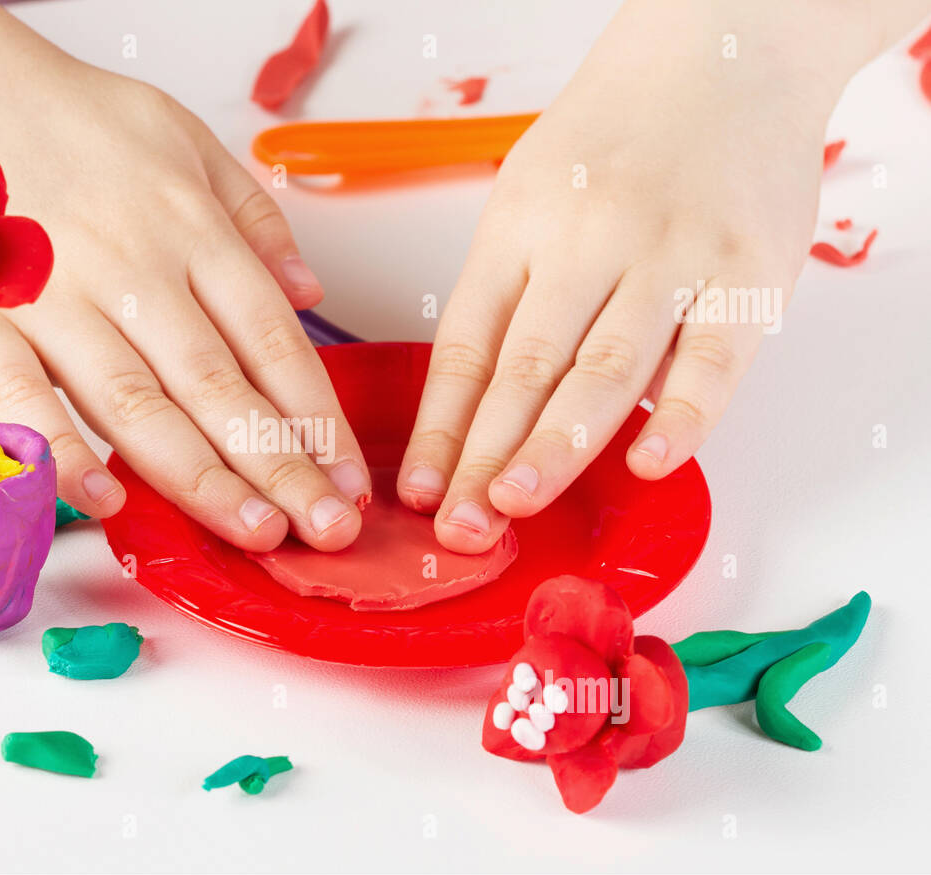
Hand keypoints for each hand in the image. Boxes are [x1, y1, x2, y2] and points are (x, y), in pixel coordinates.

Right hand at [0, 10, 370, 551]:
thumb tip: (309, 292)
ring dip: (201, 478)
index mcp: (188, 226)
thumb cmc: (60, 114)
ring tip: (254, 532)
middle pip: (220, 386)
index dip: (317, 417)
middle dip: (280, 468)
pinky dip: (62, 452)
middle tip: (326, 531)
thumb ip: (251, 214)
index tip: (349, 475)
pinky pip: (22, 399)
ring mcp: (52, 297)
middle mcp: (131, 267)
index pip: (271, 340)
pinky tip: (109, 502)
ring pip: (138, 405)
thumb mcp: (180, 135)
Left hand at [398, 0, 853, 551]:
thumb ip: (513, 294)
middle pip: (525, 367)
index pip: (468, 346)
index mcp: (521, 226)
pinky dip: (681, 419)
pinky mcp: (749, 270)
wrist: (725, 54)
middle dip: (485, 455)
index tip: (421, 489)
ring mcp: (671, 255)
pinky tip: (645, 464)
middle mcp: (589, 240)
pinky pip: (712, 359)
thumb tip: (481, 410)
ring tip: (515, 503)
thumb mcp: (531, 197)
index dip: (441, 427)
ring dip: (555, 447)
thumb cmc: (616, 139)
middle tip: (460, 525)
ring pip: (605, 370)